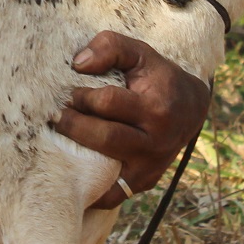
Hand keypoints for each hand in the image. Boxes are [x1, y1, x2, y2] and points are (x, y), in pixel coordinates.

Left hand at [53, 31, 210, 209]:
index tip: (68, 93)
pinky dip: (89, 192)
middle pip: (104, 138)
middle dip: (72, 126)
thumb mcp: (139, 52)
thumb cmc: (156, 76)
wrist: (189, 108)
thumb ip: (109, 47)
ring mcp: (150, 166)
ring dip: (74, 158)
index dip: (82, 97)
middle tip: (53, 116)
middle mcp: (156, 141)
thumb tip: (78, 64)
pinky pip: (112, 195)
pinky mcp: (143, 182)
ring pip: (105, 171)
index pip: (108, 103)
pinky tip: (68, 179)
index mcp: (156, 107)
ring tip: (56, 141)